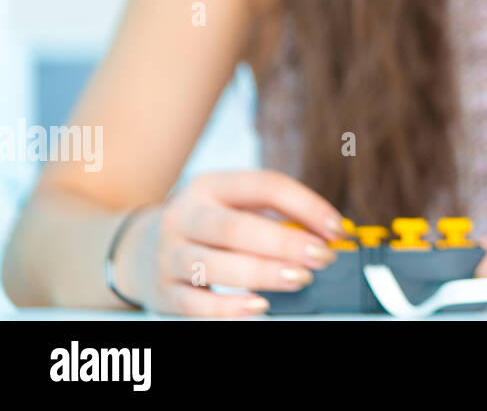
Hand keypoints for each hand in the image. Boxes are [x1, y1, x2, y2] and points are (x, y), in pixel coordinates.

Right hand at [112, 170, 345, 315]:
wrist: (140, 248)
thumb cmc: (209, 225)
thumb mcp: (236, 205)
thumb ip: (279, 215)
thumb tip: (331, 235)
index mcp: (211, 186)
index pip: (264, 186)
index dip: (306, 206)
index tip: (337, 228)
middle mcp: (186, 216)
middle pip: (235, 227)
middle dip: (284, 243)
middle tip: (322, 257)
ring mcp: (171, 254)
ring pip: (214, 264)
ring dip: (262, 273)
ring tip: (300, 279)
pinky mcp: (165, 291)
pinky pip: (195, 303)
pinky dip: (228, 308)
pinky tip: (259, 307)